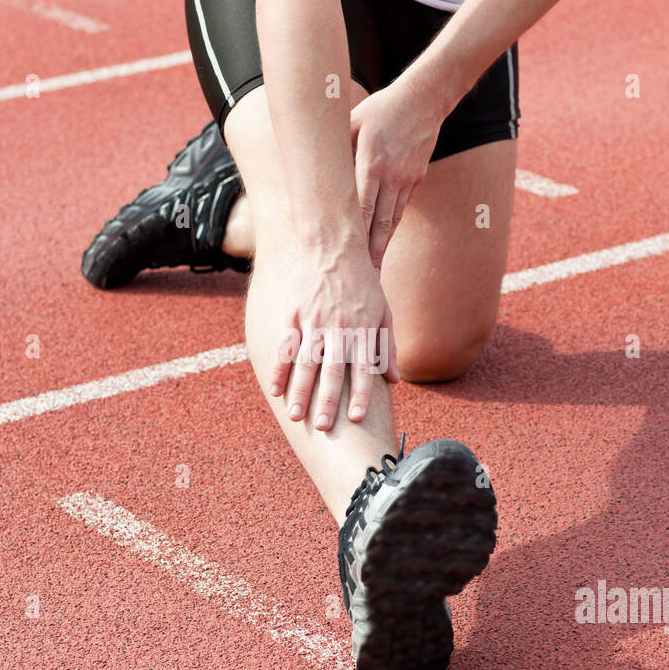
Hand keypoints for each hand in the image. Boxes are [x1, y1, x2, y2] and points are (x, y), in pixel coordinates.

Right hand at [269, 238, 399, 430]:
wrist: (324, 241)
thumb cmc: (357, 278)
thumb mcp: (381, 308)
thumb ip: (386, 345)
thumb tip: (394, 379)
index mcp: (362, 327)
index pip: (363, 368)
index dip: (361, 394)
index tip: (358, 419)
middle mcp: (337, 326)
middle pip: (332, 370)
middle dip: (328, 401)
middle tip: (324, 428)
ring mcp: (312, 320)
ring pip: (306, 363)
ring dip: (301, 392)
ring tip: (296, 417)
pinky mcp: (290, 314)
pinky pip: (284, 347)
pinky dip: (279, 369)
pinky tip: (274, 390)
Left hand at [350, 79, 441, 267]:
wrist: (423, 101)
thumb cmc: (381, 110)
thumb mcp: (353, 122)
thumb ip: (337, 146)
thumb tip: (313, 165)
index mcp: (371, 162)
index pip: (361, 207)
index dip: (354, 236)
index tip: (347, 257)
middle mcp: (390, 177)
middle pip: (379, 223)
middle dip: (371, 255)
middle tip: (363, 281)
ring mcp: (405, 182)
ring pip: (392, 222)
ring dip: (381, 249)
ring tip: (373, 274)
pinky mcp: (415, 182)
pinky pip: (400, 211)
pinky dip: (390, 231)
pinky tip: (382, 249)